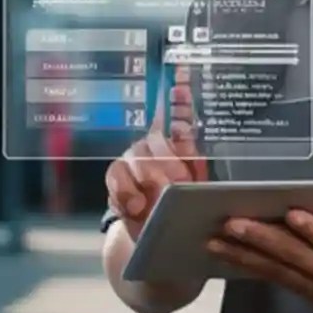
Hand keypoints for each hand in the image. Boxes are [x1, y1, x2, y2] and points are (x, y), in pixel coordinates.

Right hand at [105, 65, 206, 241]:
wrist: (152, 231)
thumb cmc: (179, 205)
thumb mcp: (197, 185)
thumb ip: (196, 161)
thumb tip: (191, 137)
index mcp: (177, 142)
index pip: (177, 111)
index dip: (180, 95)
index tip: (182, 80)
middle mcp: (152, 143)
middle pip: (156, 139)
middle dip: (169, 162)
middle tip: (180, 183)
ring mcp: (132, 158)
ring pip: (137, 157)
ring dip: (150, 178)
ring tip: (160, 198)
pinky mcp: (116, 176)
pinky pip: (117, 176)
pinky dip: (127, 192)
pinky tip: (137, 206)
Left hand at [208, 202, 312, 312]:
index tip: (290, 212)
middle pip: (297, 257)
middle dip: (262, 238)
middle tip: (232, 223)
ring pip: (280, 271)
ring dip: (246, 255)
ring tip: (216, 242)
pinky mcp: (312, 297)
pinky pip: (280, 280)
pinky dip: (254, 268)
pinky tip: (231, 257)